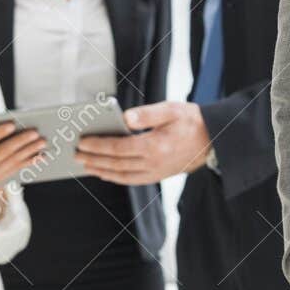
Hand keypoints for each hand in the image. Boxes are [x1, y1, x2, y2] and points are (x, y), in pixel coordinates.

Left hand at [75, 101, 210, 184]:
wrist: (212, 140)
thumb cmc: (191, 122)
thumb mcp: (172, 110)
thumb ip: (147, 114)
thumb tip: (124, 117)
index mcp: (155, 146)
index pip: (118, 147)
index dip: (98, 145)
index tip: (83, 141)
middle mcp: (154, 163)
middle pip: (116, 163)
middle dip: (94, 159)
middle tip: (76, 154)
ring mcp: (156, 172)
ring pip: (122, 175)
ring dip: (101, 171)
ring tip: (85, 165)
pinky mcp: (158, 176)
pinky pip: (132, 180)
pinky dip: (116, 178)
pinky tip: (106, 173)